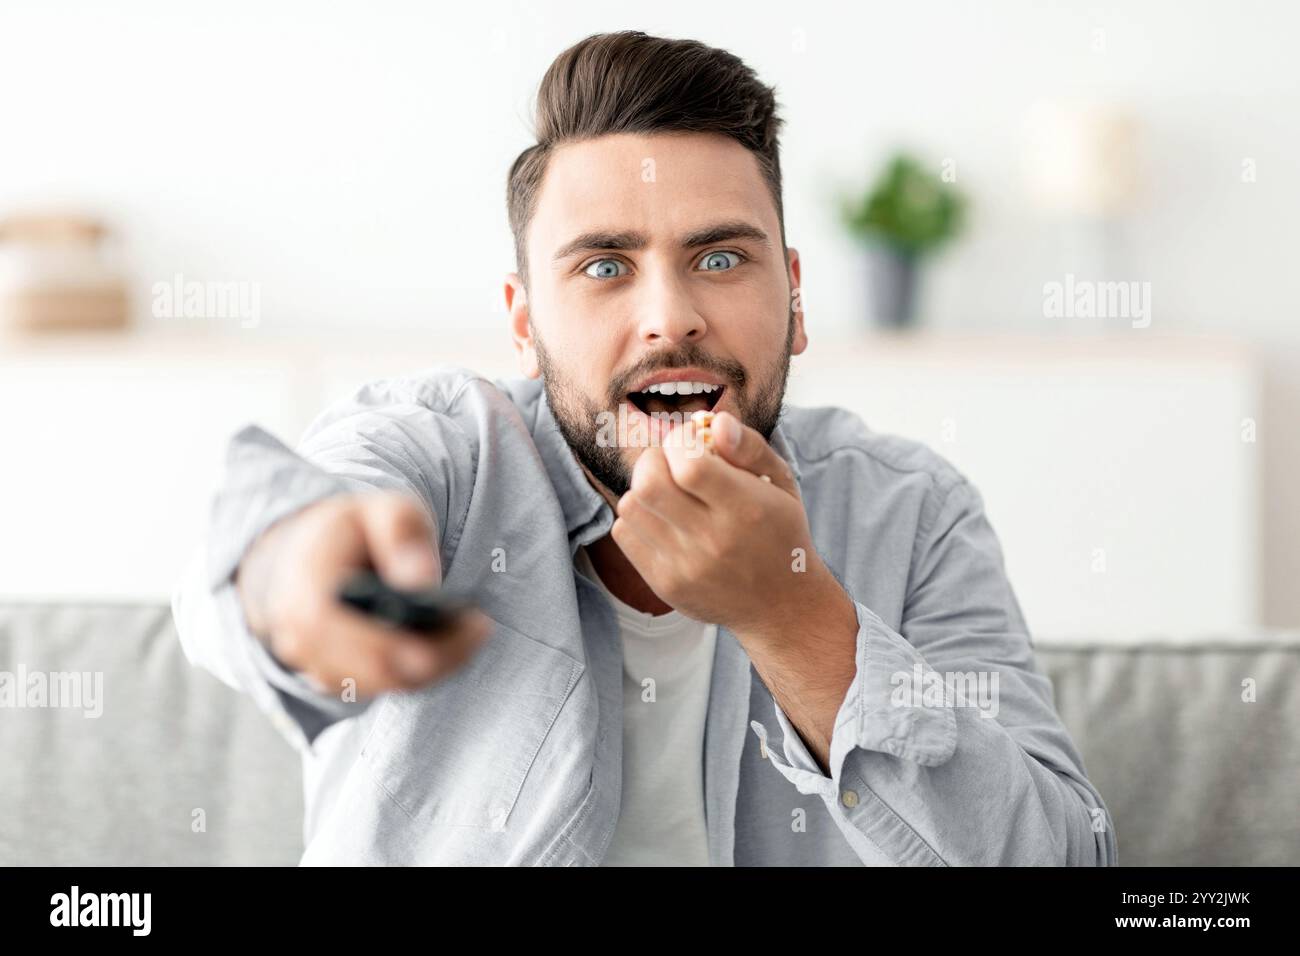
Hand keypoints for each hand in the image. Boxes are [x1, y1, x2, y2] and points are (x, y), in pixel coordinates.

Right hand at [235, 491, 490, 698]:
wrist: (311, 554)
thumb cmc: (354, 531)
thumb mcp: (381, 509)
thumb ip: (401, 531)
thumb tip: (420, 580)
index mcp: (305, 588)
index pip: (349, 633)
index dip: (410, 640)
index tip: (469, 622)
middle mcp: (300, 636)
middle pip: (378, 669)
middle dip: (439, 654)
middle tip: (479, 626)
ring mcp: (315, 664)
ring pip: (387, 684)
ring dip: (436, 664)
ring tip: (468, 629)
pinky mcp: (336, 680)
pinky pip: (386, 687)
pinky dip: (422, 671)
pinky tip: (446, 641)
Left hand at [610, 412, 843, 641]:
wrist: (781, 605)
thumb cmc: (780, 532)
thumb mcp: (781, 482)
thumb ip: (749, 446)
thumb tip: (715, 422)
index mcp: (746, 510)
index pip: (689, 464)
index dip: (681, 442)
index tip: (693, 444)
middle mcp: (713, 542)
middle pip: (649, 483)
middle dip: (654, 460)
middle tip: (672, 463)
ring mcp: (684, 567)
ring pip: (630, 505)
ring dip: (644, 488)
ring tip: (670, 493)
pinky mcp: (664, 584)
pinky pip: (624, 534)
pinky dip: (638, 517)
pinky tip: (663, 520)